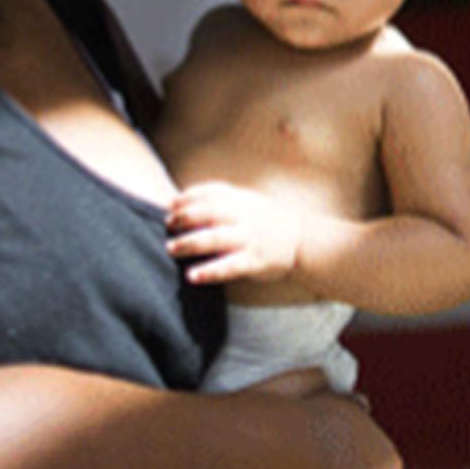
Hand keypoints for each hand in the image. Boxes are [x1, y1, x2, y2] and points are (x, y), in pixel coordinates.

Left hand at [166, 181, 308, 284]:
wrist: (302, 240)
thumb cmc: (266, 221)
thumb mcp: (248, 202)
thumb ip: (221, 201)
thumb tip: (181, 203)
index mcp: (241, 200)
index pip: (210, 193)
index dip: (187, 197)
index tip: (170, 205)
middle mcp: (244, 216)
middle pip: (208, 212)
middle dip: (184, 218)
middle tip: (167, 224)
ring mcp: (248, 238)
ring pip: (214, 238)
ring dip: (190, 243)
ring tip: (170, 248)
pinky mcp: (254, 260)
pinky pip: (228, 266)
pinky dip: (209, 271)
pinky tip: (192, 275)